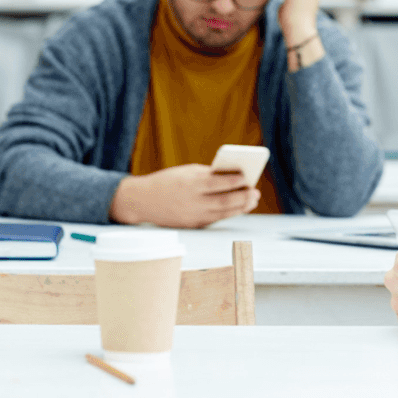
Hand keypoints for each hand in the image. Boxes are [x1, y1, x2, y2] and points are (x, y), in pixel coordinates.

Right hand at [110, 164, 260, 227]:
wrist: (142, 200)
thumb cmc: (168, 181)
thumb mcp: (187, 172)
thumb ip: (208, 175)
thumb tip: (233, 177)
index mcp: (190, 184)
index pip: (218, 183)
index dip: (235, 181)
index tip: (248, 177)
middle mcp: (193, 202)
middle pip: (224, 202)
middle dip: (243, 197)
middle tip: (255, 192)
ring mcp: (193, 216)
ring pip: (223, 214)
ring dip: (241, 208)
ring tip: (252, 200)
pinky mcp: (192, 225)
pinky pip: (215, 219)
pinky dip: (229, 213)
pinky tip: (239, 208)